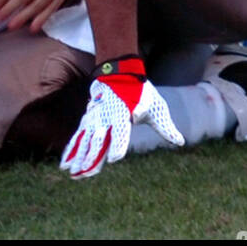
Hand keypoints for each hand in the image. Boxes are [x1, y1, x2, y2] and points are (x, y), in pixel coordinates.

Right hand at [60, 56, 184, 178]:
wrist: (119, 72)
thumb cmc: (140, 91)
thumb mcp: (155, 107)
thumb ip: (165, 127)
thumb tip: (180, 142)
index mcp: (124, 113)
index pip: (120, 131)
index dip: (118, 144)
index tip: (115, 159)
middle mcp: (106, 116)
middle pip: (98, 139)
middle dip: (92, 157)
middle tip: (86, 174)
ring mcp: (95, 118)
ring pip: (85, 140)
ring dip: (79, 157)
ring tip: (73, 173)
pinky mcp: (88, 119)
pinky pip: (78, 136)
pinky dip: (71, 150)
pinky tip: (65, 164)